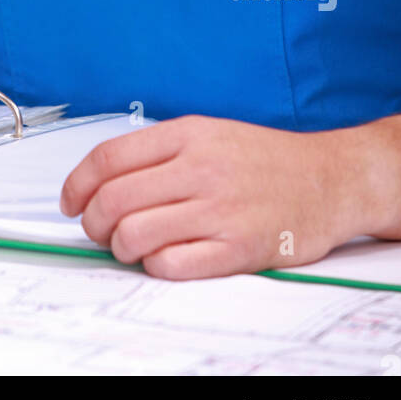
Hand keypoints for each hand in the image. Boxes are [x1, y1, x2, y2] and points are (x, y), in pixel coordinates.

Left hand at [59, 114, 365, 278]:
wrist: (331, 179)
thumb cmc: (266, 159)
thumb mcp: (210, 134)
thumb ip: (160, 152)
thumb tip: (102, 180)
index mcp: (188, 134)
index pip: (108, 158)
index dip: (76, 184)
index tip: (69, 201)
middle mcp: (201, 168)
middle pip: (113, 199)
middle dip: (92, 222)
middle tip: (97, 230)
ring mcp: (219, 209)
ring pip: (134, 234)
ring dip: (119, 247)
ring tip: (130, 246)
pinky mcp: (238, 248)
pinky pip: (171, 264)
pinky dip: (153, 266)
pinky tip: (162, 258)